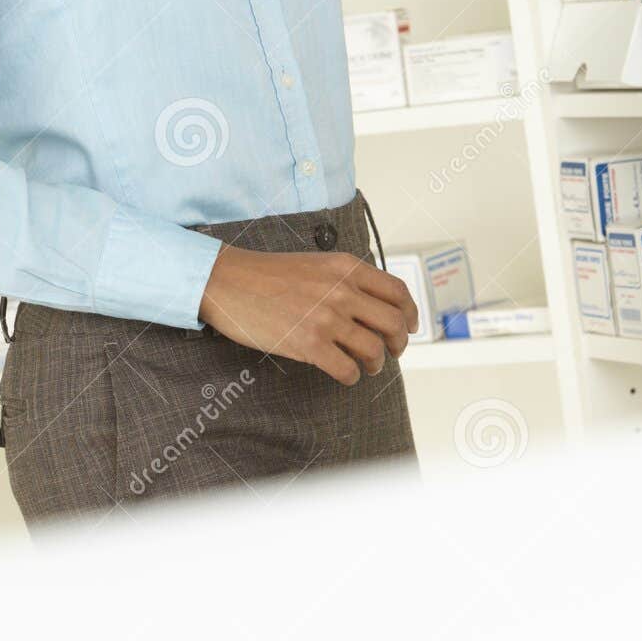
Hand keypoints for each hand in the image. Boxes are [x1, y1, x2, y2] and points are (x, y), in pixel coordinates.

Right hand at [199, 244, 419, 383]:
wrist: (229, 281)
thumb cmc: (268, 274)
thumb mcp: (317, 263)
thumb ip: (347, 279)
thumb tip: (373, 305)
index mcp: (347, 267)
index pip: (398, 291)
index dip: (411, 312)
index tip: (410, 325)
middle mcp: (343, 291)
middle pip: (395, 322)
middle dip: (399, 342)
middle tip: (393, 351)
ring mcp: (327, 318)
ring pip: (375, 349)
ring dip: (377, 363)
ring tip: (368, 366)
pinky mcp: (309, 344)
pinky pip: (347, 370)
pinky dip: (351, 377)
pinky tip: (344, 373)